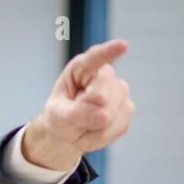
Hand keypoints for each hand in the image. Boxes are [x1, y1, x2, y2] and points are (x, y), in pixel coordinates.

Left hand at [23, 38, 134, 170]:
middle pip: (101, 98)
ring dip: (91, 129)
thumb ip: (73, 114)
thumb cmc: (59, 116)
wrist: (67, 130)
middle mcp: (106, 75)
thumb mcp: (55, 116)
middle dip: (84, 115)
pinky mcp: (127, 109)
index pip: (96, 58)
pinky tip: (93, 131)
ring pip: (109, 116)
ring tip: (82, 124)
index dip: (109, 52)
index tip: (123, 45)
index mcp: (82, 67)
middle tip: (73, 116)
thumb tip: (102, 116)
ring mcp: (120, 91)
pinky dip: (100, 137)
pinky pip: (117, 128)